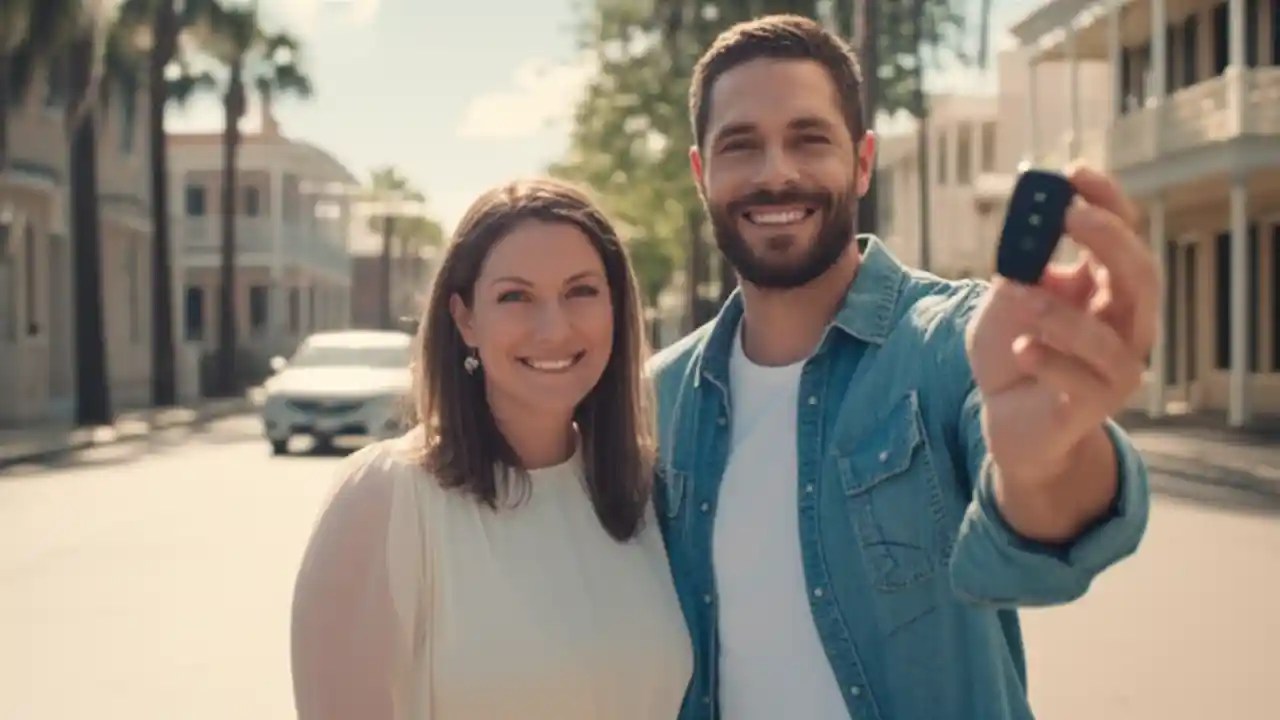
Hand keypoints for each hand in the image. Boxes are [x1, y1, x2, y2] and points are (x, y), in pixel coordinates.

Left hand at [966, 164, 1158, 484]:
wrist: (1006, 418)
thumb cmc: (1012, 350)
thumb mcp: (1008, 299)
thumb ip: (1021, 265)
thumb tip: (1029, 224)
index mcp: (1107, 289)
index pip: (1124, 235)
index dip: (1107, 200)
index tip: (1074, 173)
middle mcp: (1124, 325)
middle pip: (1140, 276)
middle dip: (1107, 240)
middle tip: (1067, 215)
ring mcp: (1116, 369)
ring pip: (1110, 337)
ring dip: (1061, 312)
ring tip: (1014, 294)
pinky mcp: (1094, 406)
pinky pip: (1082, 381)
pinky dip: (1049, 359)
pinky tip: (1019, 347)